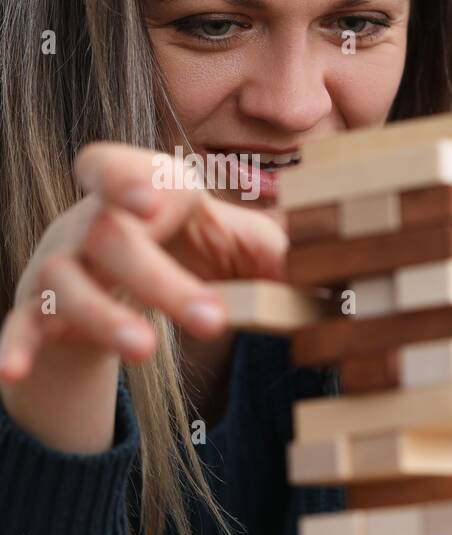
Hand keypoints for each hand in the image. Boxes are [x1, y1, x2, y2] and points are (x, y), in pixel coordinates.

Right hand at [0, 142, 286, 380]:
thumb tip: (336, 268)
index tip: (153, 198)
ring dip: (104, 318)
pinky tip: (9, 369)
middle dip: (161, 280)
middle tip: (213, 319)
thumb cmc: (191, 247)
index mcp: (142, 190)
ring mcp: (58, 264)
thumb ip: (281, 252)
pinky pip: (18, 326)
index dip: (126, 177)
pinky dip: (11, 346)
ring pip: (67, 285)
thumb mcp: (237, 244)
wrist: (121, 280)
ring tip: (144, 350)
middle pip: (112, 240)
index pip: (112, 165)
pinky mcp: (38, 311)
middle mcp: (89, 221)